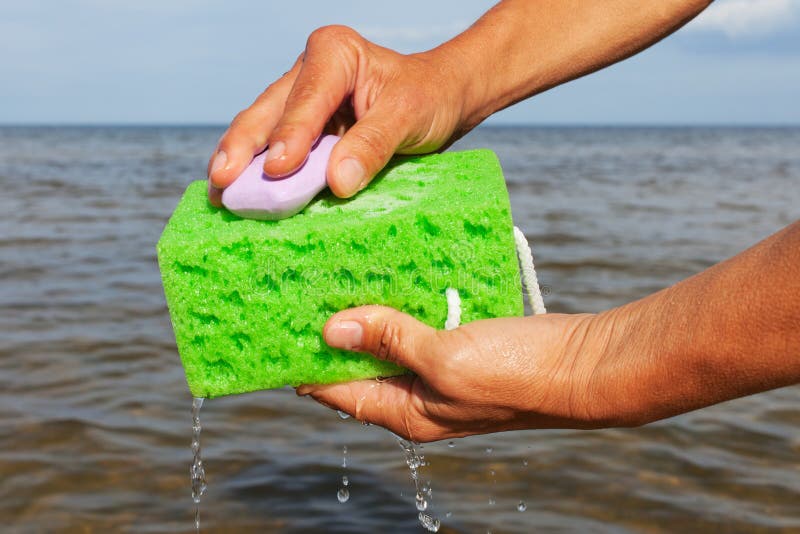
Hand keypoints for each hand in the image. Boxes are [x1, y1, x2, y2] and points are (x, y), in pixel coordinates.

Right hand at [207, 25, 470, 205]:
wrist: (438, 100)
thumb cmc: (427, 99)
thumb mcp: (408, 117)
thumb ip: (373, 145)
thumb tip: (337, 184)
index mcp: (334, 53)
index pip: (307, 99)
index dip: (290, 135)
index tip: (277, 169)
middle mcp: (309, 72)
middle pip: (268, 111)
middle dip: (242, 147)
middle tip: (223, 181)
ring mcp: (299, 100)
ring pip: (260, 130)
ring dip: (239, 163)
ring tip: (219, 195)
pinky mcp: (300, 128)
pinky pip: (272, 150)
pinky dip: (255, 173)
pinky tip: (235, 195)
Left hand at [296, 305, 626, 442]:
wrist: (583, 366)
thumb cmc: (516, 374)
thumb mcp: (445, 358)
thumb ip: (390, 340)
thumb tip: (333, 329)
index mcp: (407, 413)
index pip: (338, 392)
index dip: (305, 365)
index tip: (274, 334)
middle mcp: (419, 398)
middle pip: (360, 366)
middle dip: (334, 334)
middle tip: (305, 293)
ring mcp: (443, 374)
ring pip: (390, 343)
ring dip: (370, 315)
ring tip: (341, 277)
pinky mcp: (464, 348)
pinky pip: (421, 327)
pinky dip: (405, 306)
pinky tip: (393, 276)